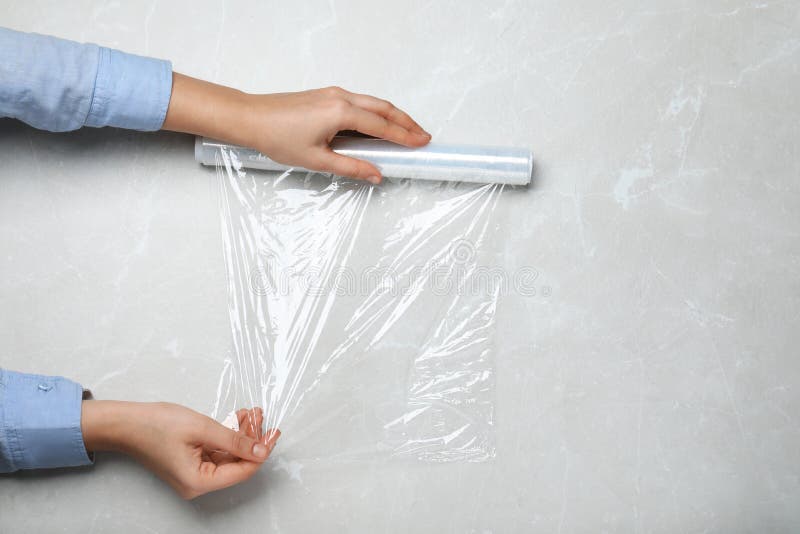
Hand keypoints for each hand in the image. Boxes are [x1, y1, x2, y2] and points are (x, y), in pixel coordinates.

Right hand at [81, 400, 279, 498]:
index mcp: (199, 481)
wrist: (126, 422)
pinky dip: (227, 435)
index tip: (274, 431)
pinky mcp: (190, 463)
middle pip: (236, 462)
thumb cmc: (157, 425)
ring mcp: (193, 474)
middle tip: (261, 415)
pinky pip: (216, 451)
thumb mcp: (202, 428)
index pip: (243, 470)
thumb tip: (260, 450)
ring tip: (251, 412)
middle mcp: (197, 484)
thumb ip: (234, 440)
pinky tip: (237, 418)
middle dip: (251, 437)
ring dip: (241, 433)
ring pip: (228, 455)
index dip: (261, 451)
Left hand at [162, 74, 431, 183]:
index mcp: (341, 113)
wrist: (250, 118)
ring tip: (407, 130)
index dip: (404, 136)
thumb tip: (375, 175)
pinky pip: (360, 101)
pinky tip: (379, 124)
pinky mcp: (326, 95)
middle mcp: (341, 98)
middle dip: (406, 122)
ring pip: (373, 103)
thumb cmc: (277, 138)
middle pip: (383, 109)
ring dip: (392, 116)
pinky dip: (376, 112)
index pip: (382, 126)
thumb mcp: (317, 159)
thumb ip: (351, 167)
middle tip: (423, 135)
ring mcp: (333, 94)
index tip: (422, 143)